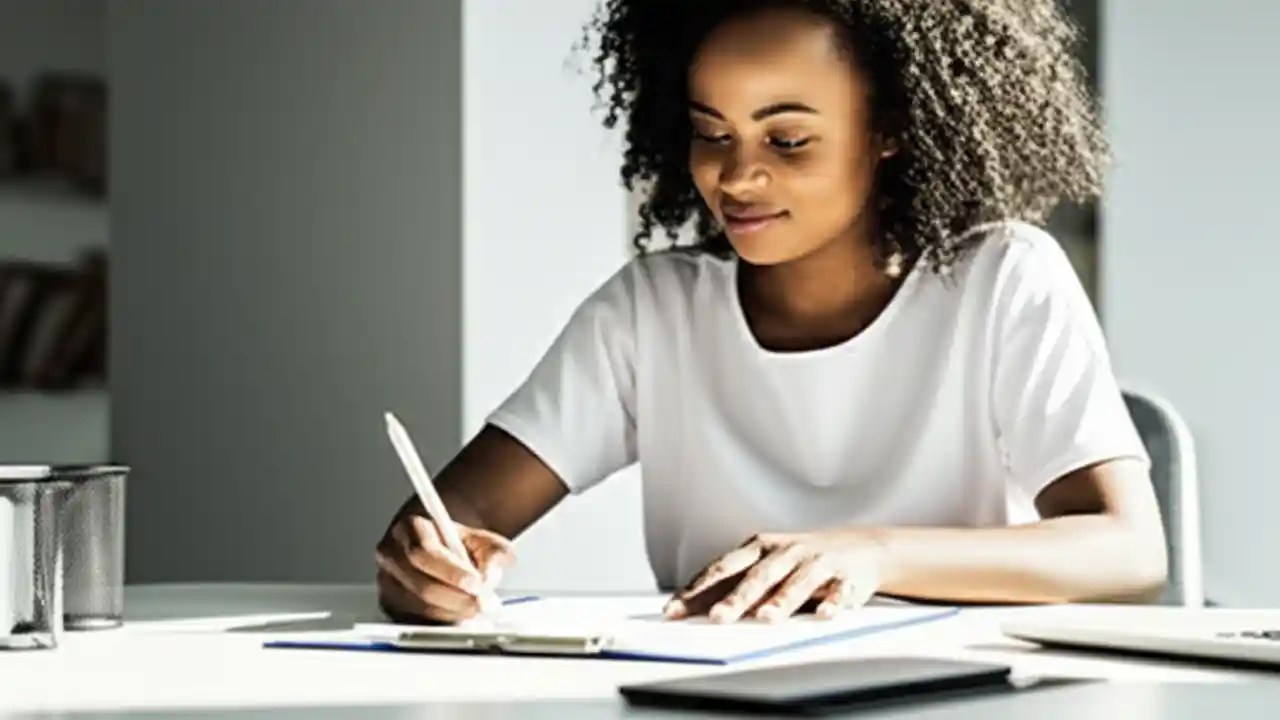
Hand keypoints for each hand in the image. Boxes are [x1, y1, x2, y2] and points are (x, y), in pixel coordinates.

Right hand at [375, 509, 514, 623]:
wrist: (444, 544)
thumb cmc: (458, 541)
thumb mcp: (482, 538)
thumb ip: (492, 553)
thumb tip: (488, 577)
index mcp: (409, 527)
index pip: (424, 551)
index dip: (451, 572)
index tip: (476, 584)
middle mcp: (391, 553)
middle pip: (420, 583)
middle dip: (455, 598)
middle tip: (482, 604)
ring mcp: (387, 580)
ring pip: (416, 605)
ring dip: (450, 612)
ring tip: (475, 611)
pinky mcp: (389, 603)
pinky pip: (413, 619)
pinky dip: (439, 622)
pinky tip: (460, 617)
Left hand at [663, 531, 885, 622]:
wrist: (861, 547)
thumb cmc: (799, 561)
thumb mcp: (765, 566)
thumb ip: (733, 587)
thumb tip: (691, 612)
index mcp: (758, 549)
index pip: (722, 569)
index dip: (697, 589)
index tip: (675, 611)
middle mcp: (785, 552)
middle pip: (758, 576)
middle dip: (737, 598)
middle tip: (718, 617)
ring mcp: (816, 563)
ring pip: (797, 582)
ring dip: (782, 600)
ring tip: (767, 618)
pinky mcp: (846, 576)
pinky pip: (839, 590)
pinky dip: (833, 602)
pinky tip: (825, 615)